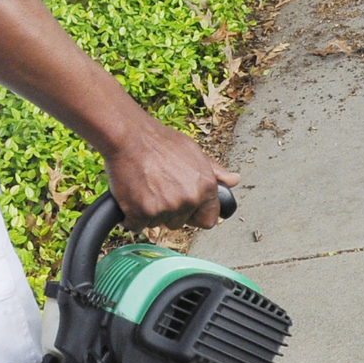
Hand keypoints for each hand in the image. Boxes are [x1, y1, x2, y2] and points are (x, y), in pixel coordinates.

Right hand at [103, 116, 239, 230]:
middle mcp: (189, 199)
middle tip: (157, 188)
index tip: (186, 208)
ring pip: (157, 224)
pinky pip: (136, 225)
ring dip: (149, 212)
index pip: (208, 220)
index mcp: (205, 187)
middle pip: (179, 223)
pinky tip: (131, 195)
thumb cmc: (159, 141)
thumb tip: (234, 180)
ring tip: (144, 187)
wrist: (128, 137)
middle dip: (169, 212)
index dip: (195, 214)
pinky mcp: (142, 213)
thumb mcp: (193, 151)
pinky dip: (131, 215)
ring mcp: (166, 208)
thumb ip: (214, 171)